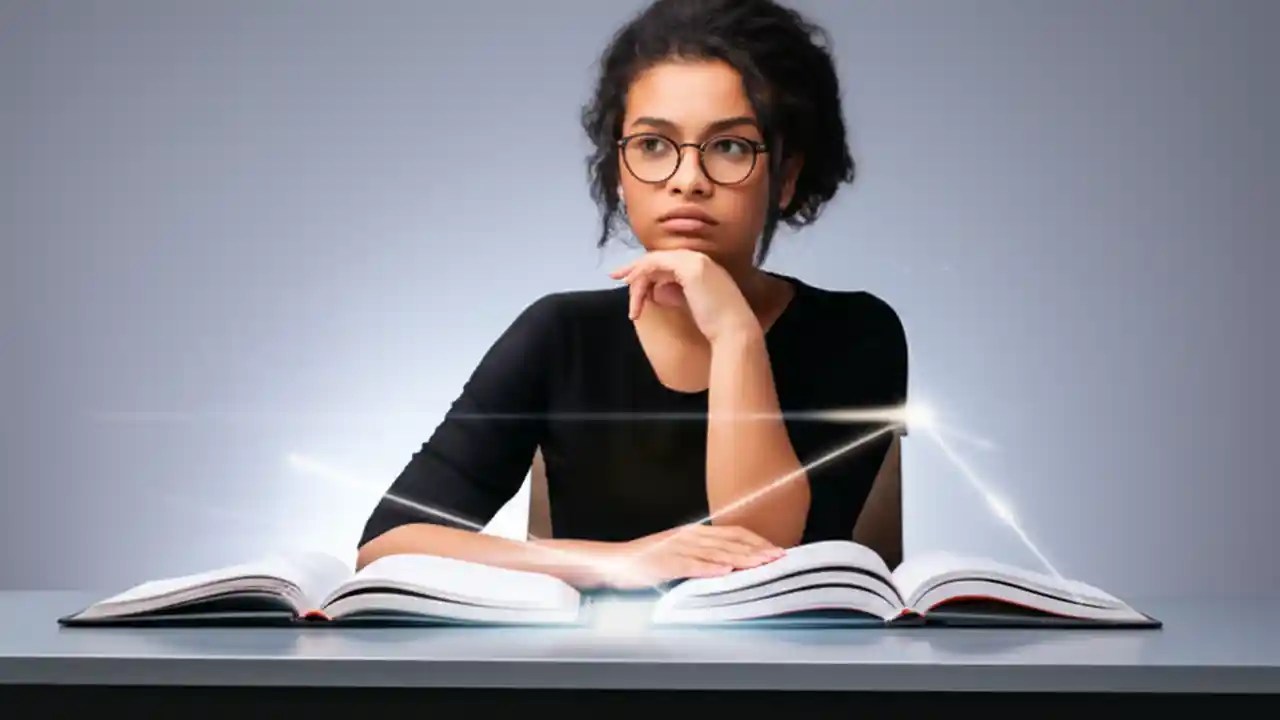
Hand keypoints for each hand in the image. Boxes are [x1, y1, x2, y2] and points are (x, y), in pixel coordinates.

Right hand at [599, 524, 786, 589]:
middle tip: (778, 557)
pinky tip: (725, 572)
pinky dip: (710, 569)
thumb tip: (731, 563)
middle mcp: (689, 536)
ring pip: (715, 552)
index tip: (776, 549)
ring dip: (741, 558)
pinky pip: (691, 565)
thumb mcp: (679, 553)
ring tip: (761, 564)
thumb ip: (703, 555)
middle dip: (756, 550)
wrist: (615, 561)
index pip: (733, 533)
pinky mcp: (665, 562)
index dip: (756, 540)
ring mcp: (677, 548)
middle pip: (729, 541)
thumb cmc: (647, 560)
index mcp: (694, 532)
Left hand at [608, 249, 759, 344]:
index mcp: (703, 267)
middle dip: (634, 267)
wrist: (734, 331)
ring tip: (632, 306)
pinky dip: (642, 277)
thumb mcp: (692, 304)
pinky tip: (636, 294)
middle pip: (658, 259)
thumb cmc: (717, 325)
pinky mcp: (689, 268)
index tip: (630, 280)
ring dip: (638, 282)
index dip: (647, 269)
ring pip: (654, 263)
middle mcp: (699, 259)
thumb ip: (675, 294)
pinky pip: (656, 265)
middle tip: (616, 276)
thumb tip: (657, 291)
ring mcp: (695, 261)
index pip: (668, 262)